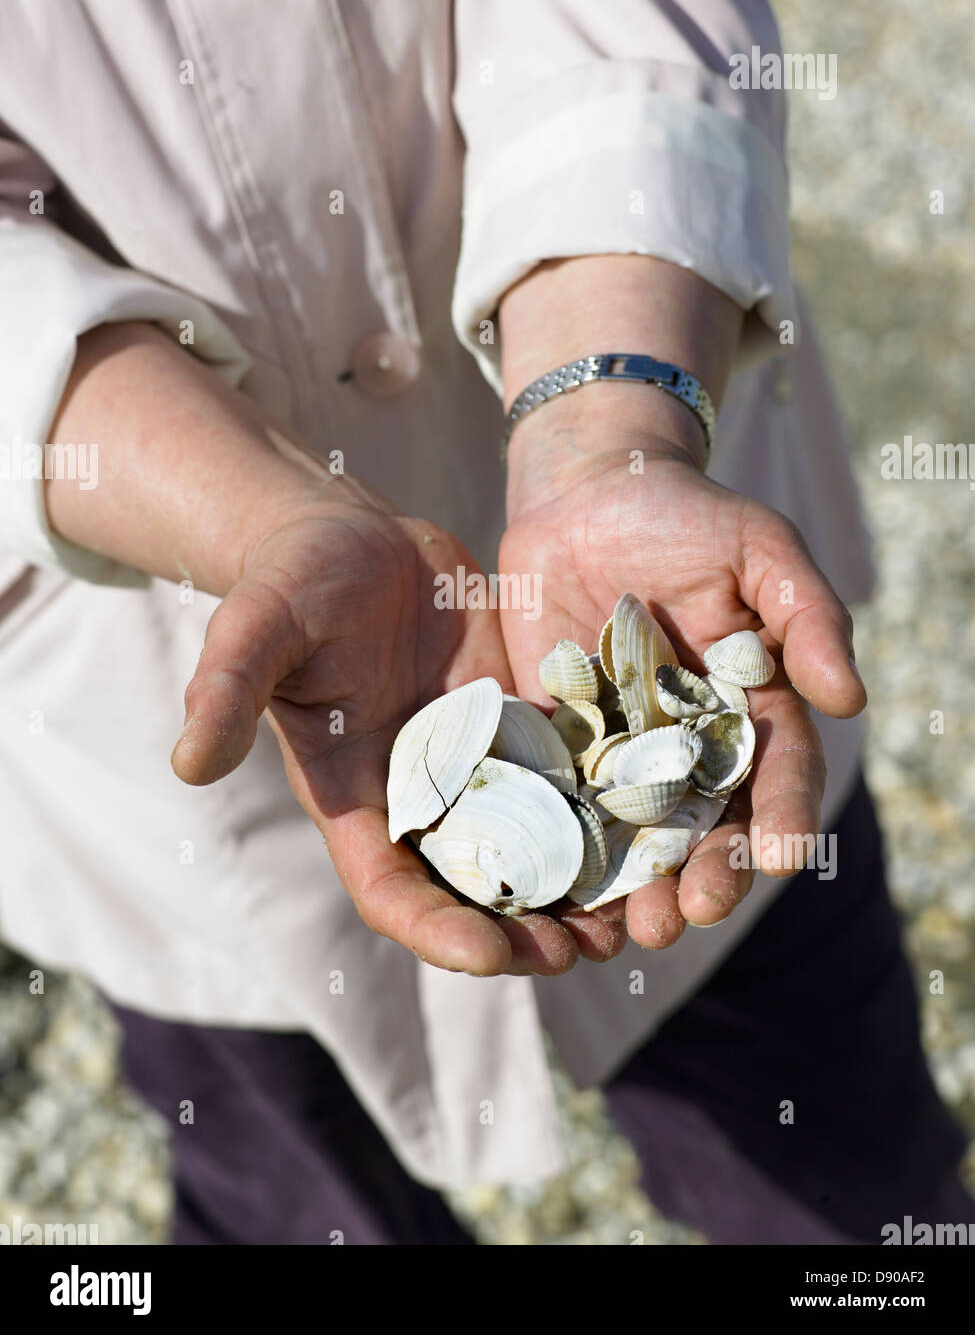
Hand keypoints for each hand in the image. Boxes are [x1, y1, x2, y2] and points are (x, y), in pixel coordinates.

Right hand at [171, 496, 626, 975]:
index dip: (436, 929)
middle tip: (581, 953)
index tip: (490, 956)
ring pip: (533, 851)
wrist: (353, 540)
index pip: (391, 889)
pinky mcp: (522, 726)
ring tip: (632, 920)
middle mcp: (421, 799)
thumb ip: (228, 690)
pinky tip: (654, 835)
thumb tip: (187, 761)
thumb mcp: (257, 629)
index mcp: (356, 798)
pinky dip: (606, 818)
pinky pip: (569, 783)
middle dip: (524, 932)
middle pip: (474, 891)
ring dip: (578, 892)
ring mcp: (478, 766)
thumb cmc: (292, 584)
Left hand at [499, 389, 865, 948]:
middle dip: (706, 873)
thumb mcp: (759, 550)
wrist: (586, 494)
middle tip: (693, 913)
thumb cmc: (687, 516)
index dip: (783, 814)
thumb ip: (807, 618)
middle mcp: (689, 742)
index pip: (778, 771)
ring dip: (639, 885)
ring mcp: (621, 748)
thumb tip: (851, 700)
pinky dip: (562, 848)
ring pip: (637, 832)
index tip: (780, 855)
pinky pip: (560, 801)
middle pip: (707, 822)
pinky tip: (558, 891)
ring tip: (635, 929)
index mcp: (750, 706)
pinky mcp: (556, 741)